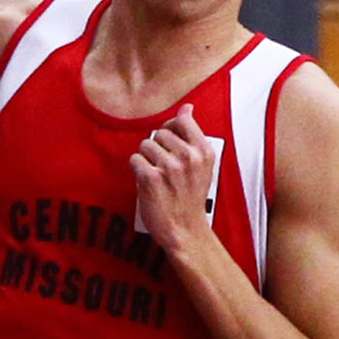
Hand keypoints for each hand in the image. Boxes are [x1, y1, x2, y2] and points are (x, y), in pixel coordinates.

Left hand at [130, 103, 214, 248]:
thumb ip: (193, 135)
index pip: (182, 120)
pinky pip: (135, 160)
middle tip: (165, 168)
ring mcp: (169, 167)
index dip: (172, 128)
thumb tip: (187, 107)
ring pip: (145, 145)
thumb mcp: (202, 165)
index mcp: (204, 152)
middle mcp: (188, 157)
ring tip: (157, 175)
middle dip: (158, 147)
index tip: (170, 141)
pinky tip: (147, 182)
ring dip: (146, 159)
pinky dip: (137, 170)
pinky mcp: (151, 178)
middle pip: (160, 132)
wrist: (184, 230)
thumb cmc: (191, 199)